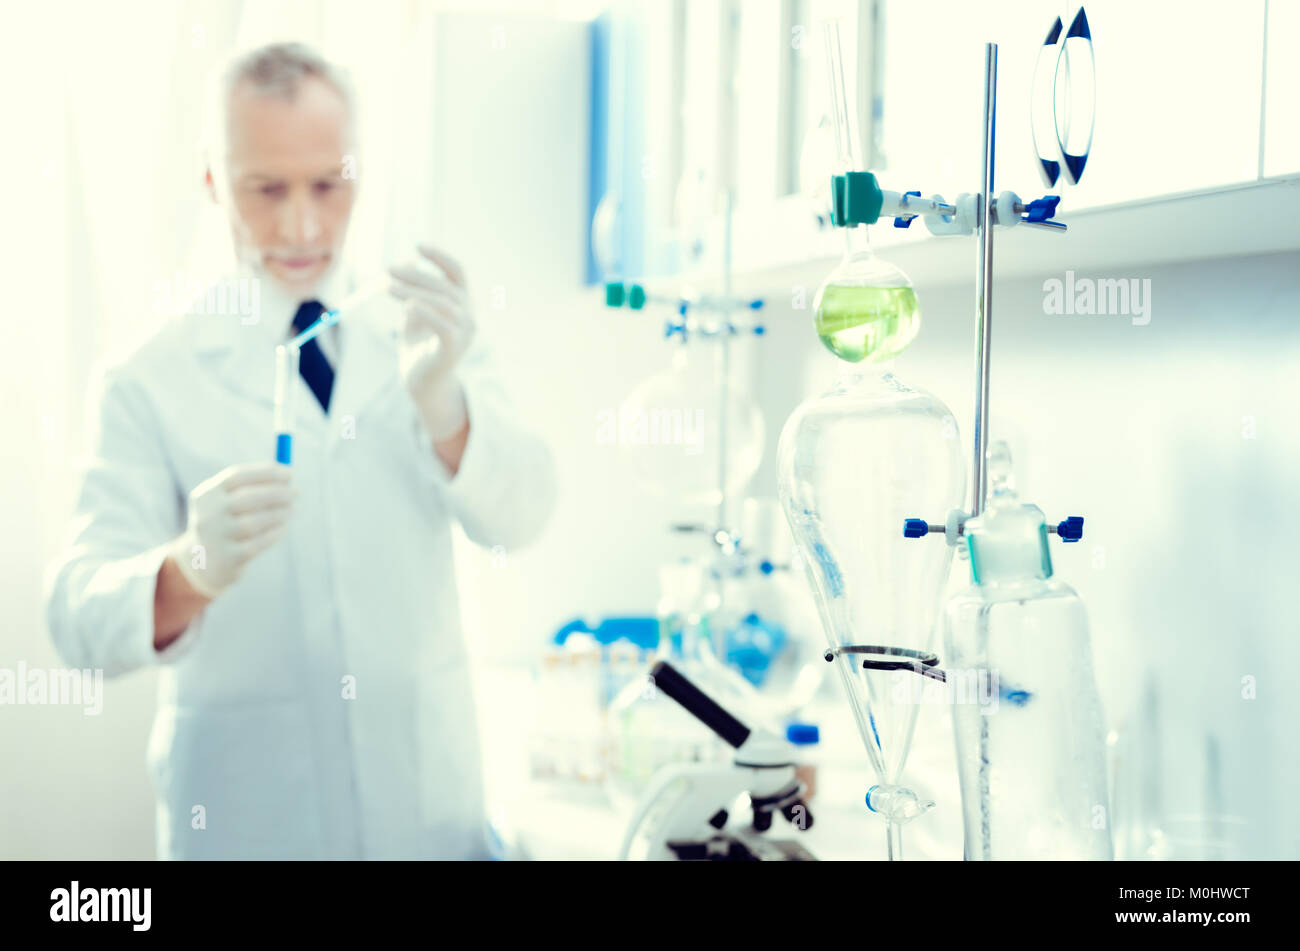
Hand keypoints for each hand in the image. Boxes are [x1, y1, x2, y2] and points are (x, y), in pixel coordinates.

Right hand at [167, 462, 294, 598]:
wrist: (205, 564)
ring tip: (291, 509)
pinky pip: (257, 544)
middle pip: (244, 499)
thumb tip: (287, 474)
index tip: (289, 473)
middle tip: (296, 492)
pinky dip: (274, 533)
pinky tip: (283, 527)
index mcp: (205, 496)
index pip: (235, 477)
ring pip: (251, 523)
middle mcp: (207, 516)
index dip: (265, 473)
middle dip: (275, 493)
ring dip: (277, 514)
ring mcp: (216, 539)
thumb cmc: (226, 524)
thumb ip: (254, 486)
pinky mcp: (228, 559)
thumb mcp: (229, 502)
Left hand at [389, 244, 474, 441]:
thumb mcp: (413, 314)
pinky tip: (407, 306)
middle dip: (414, 275)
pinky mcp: (454, 349)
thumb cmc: (418, 347)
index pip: (456, 272)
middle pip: (443, 286)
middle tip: (387, 270)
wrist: (422, 383)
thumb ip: (412, 292)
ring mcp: (464, 333)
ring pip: (441, 303)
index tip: (417, 246)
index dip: (438, 257)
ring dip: (413, 291)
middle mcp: (468, 316)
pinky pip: (442, 326)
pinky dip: (425, 313)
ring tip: (387, 287)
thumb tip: (404, 265)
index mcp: (461, 303)